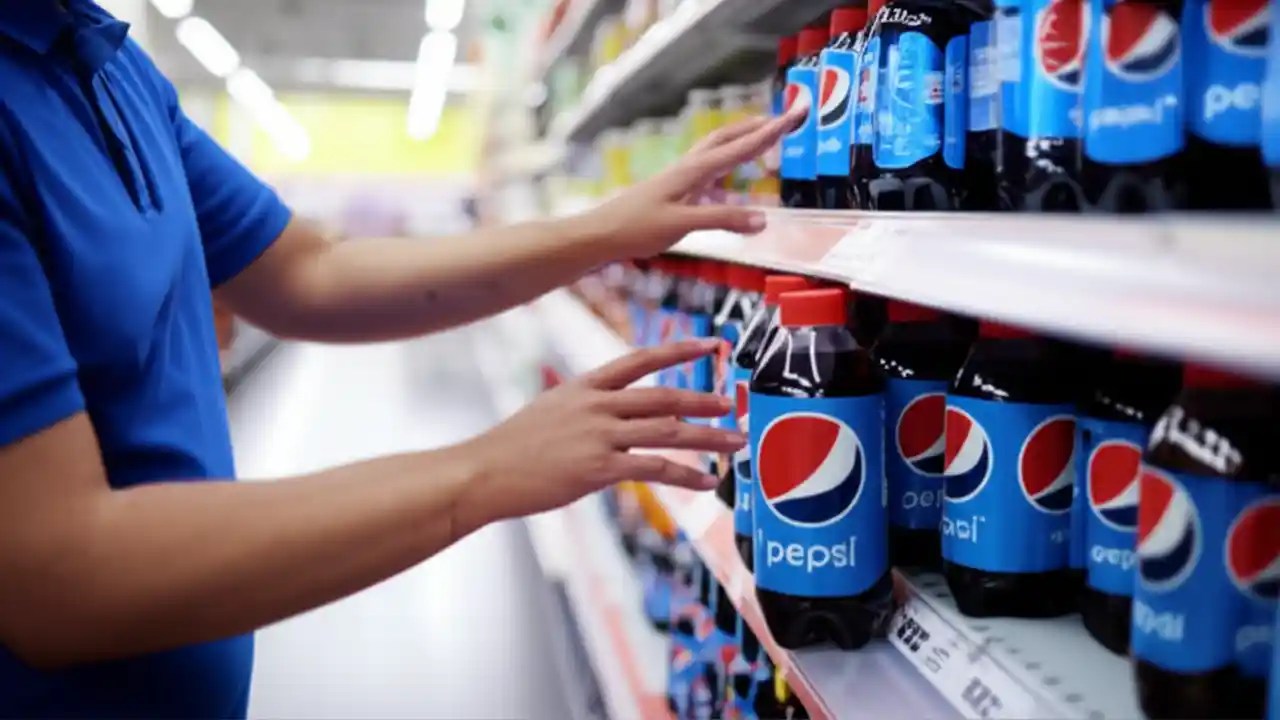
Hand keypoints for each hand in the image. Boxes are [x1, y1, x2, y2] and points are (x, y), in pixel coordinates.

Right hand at [456, 339, 743, 524]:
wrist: (484, 472)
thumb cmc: (511, 448)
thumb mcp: (549, 410)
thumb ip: (582, 408)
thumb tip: (604, 415)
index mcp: (586, 386)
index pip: (640, 359)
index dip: (679, 351)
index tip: (710, 345)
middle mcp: (597, 404)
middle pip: (663, 396)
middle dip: (703, 399)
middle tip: (731, 405)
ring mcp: (599, 435)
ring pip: (668, 431)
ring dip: (708, 438)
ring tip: (736, 442)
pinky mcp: (599, 467)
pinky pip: (655, 468)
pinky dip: (686, 476)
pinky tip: (707, 482)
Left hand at [579, 105, 806, 258]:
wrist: (598, 234)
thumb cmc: (635, 229)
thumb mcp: (681, 225)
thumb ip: (722, 221)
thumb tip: (763, 220)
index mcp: (693, 171)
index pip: (741, 147)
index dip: (772, 132)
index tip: (797, 115)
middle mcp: (687, 168)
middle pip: (727, 138)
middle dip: (756, 128)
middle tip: (783, 119)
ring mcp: (678, 178)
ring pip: (715, 152)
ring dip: (740, 142)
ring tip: (761, 139)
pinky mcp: (672, 192)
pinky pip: (706, 173)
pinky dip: (724, 169)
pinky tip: (727, 183)